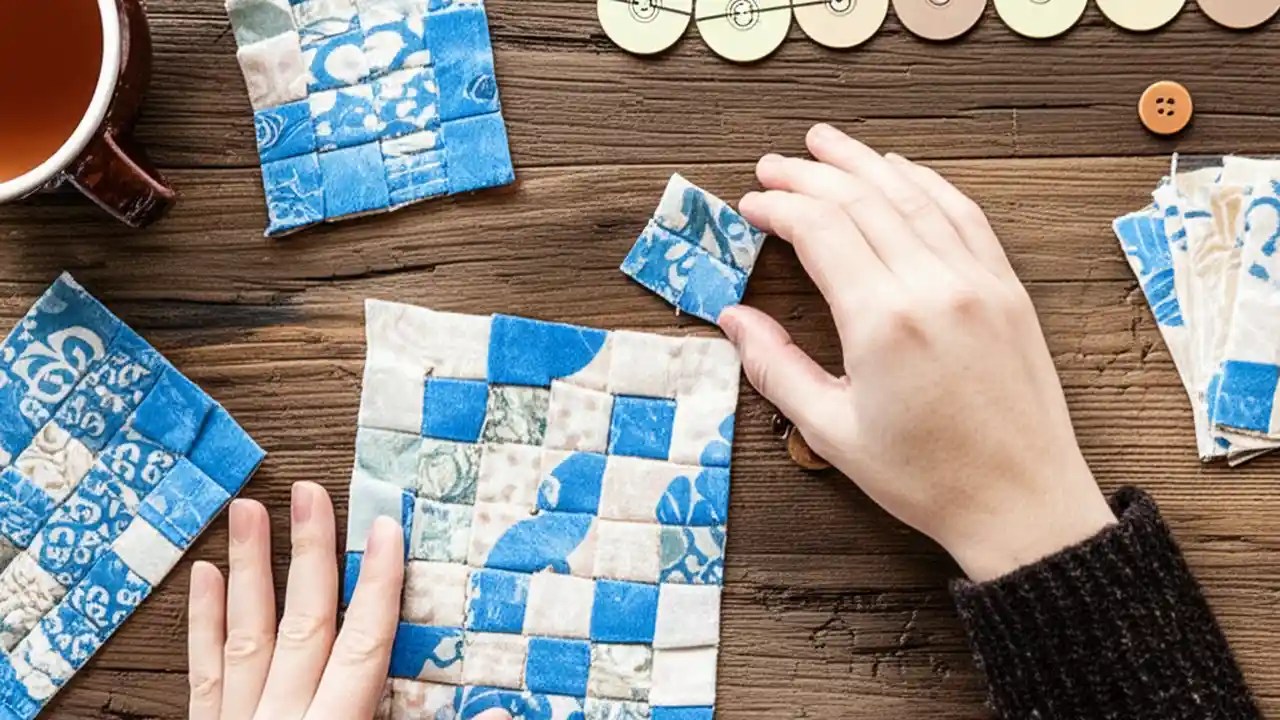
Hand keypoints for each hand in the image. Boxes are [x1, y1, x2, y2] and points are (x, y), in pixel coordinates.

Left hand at [187, 482, 411, 719]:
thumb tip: (488, 702)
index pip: (363, 648)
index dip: (378, 586)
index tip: (385, 529)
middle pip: (303, 625)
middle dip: (310, 554)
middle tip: (309, 493)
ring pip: (247, 636)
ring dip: (250, 568)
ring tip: (247, 510)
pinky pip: (205, 671)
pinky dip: (204, 621)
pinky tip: (205, 574)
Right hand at [721, 124, 1116, 581]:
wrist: (1021, 503)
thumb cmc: (926, 478)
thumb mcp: (832, 432)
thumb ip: (776, 367)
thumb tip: (734, 319)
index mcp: (883, 321)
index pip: (821, 230)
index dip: (780, 207)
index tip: (752, 204)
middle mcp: (934, 286)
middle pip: (862, 200)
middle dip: (810, 175)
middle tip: (773, 165)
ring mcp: (978, 280)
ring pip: (913, 195)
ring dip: (864, 163)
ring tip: (826, 144)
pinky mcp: (1007, 288)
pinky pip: (963, 214)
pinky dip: (926, 183)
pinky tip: (900, 172)